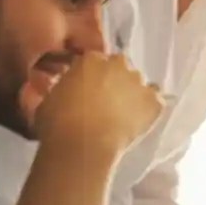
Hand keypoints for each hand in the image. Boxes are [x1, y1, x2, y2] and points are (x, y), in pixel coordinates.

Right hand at [33, 52, 161, 153]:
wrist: (83, 145)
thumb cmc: (57, 123)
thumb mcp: (49, 98)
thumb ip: (61, 84)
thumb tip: (62, 85)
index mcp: (91, 59)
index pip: (96, 60)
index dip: (94, 76)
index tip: (90, 89)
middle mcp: (118, 64)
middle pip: (121, 67)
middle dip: (116, 80)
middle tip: (108, 101)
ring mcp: (139, 82)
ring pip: (140, 84)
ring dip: (133, 94)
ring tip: (124, 115)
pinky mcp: (154, 101)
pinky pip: (156, 101)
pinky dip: (150, 109)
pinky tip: (139, 121)